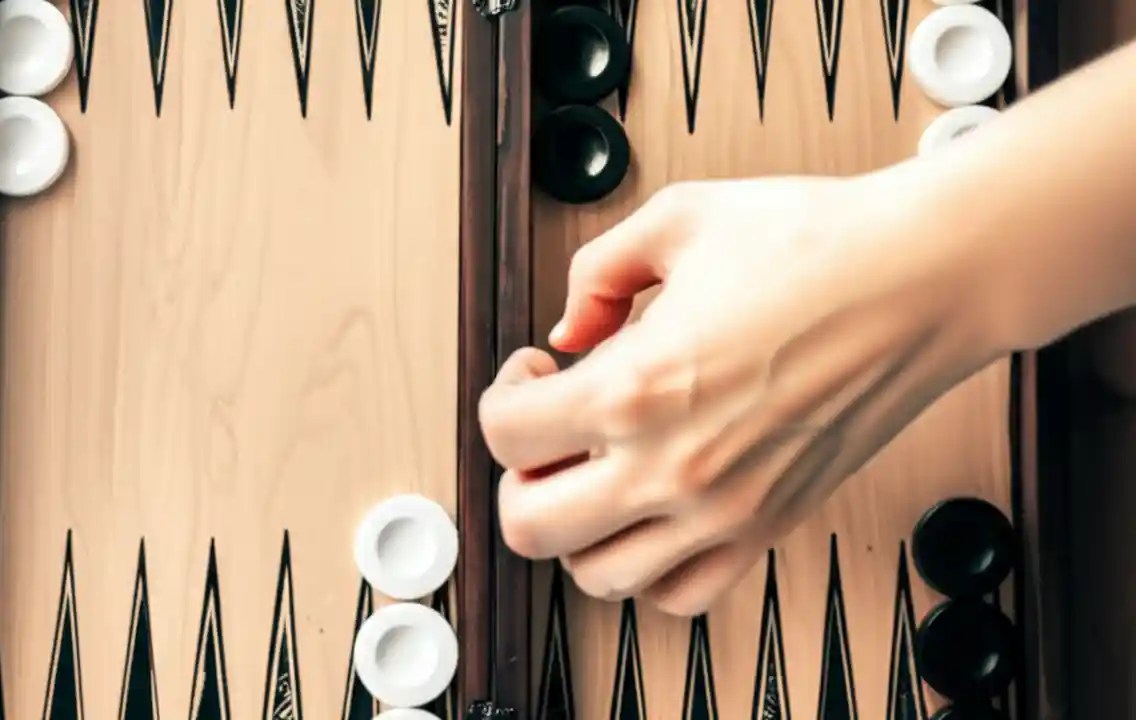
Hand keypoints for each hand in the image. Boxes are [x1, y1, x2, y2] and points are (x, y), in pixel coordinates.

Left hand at [479, 171, 1001, 615]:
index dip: (504, 392)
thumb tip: (568, 327)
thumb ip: (596, 272)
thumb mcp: (678, 219)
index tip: (536, 371)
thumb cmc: (819, 243)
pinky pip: (679, 595)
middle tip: (548, 432)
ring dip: (574, 526)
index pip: (505, 431)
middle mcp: (673, 466)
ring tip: (597, 471)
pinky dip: (645, 566)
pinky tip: (651, 510)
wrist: (922, 278)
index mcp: (637, 386)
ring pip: (596, 576)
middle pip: (529, 524)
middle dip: (518, 474)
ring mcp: (723, 511)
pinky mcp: (768, 527)